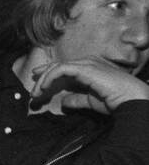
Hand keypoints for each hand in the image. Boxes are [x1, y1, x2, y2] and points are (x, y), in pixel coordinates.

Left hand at [30, 58, 148, 115]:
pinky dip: (50, 78)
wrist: (130, 100)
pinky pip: (61, 69)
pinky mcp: (85, 68)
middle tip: (33, 89)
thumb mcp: (90, 101)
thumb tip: (64, 102)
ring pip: (58, 67)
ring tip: (36, 93)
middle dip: (43, 75)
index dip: (49, 73)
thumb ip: (77, 99)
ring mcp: (88, 63)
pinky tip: (44, 88)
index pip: (66, 67)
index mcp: (91, 68)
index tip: (38, 84)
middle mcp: (89, 62)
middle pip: (59, 65)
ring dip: (44, 79)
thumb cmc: (115, 101)